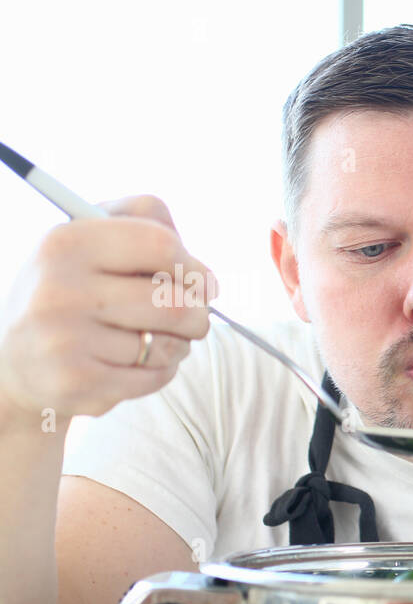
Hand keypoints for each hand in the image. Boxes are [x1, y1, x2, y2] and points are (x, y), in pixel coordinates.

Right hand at [0, 195, 215, 421]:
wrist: (18, 358)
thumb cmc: (72, 290)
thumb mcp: (90, 241)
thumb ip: (142, 221)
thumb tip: (196, 266)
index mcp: (66, 243)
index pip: (160, 245)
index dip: (194, 267)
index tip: (202, 282)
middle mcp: (60, 290)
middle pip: (174, 303)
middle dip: (197, 314)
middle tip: (195, 318)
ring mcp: (65, 340)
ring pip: (168, 345)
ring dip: (180, 344)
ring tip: (159, 339)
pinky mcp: (77, 383)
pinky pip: (155, 376)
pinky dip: (162, 370)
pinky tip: (138, 362)